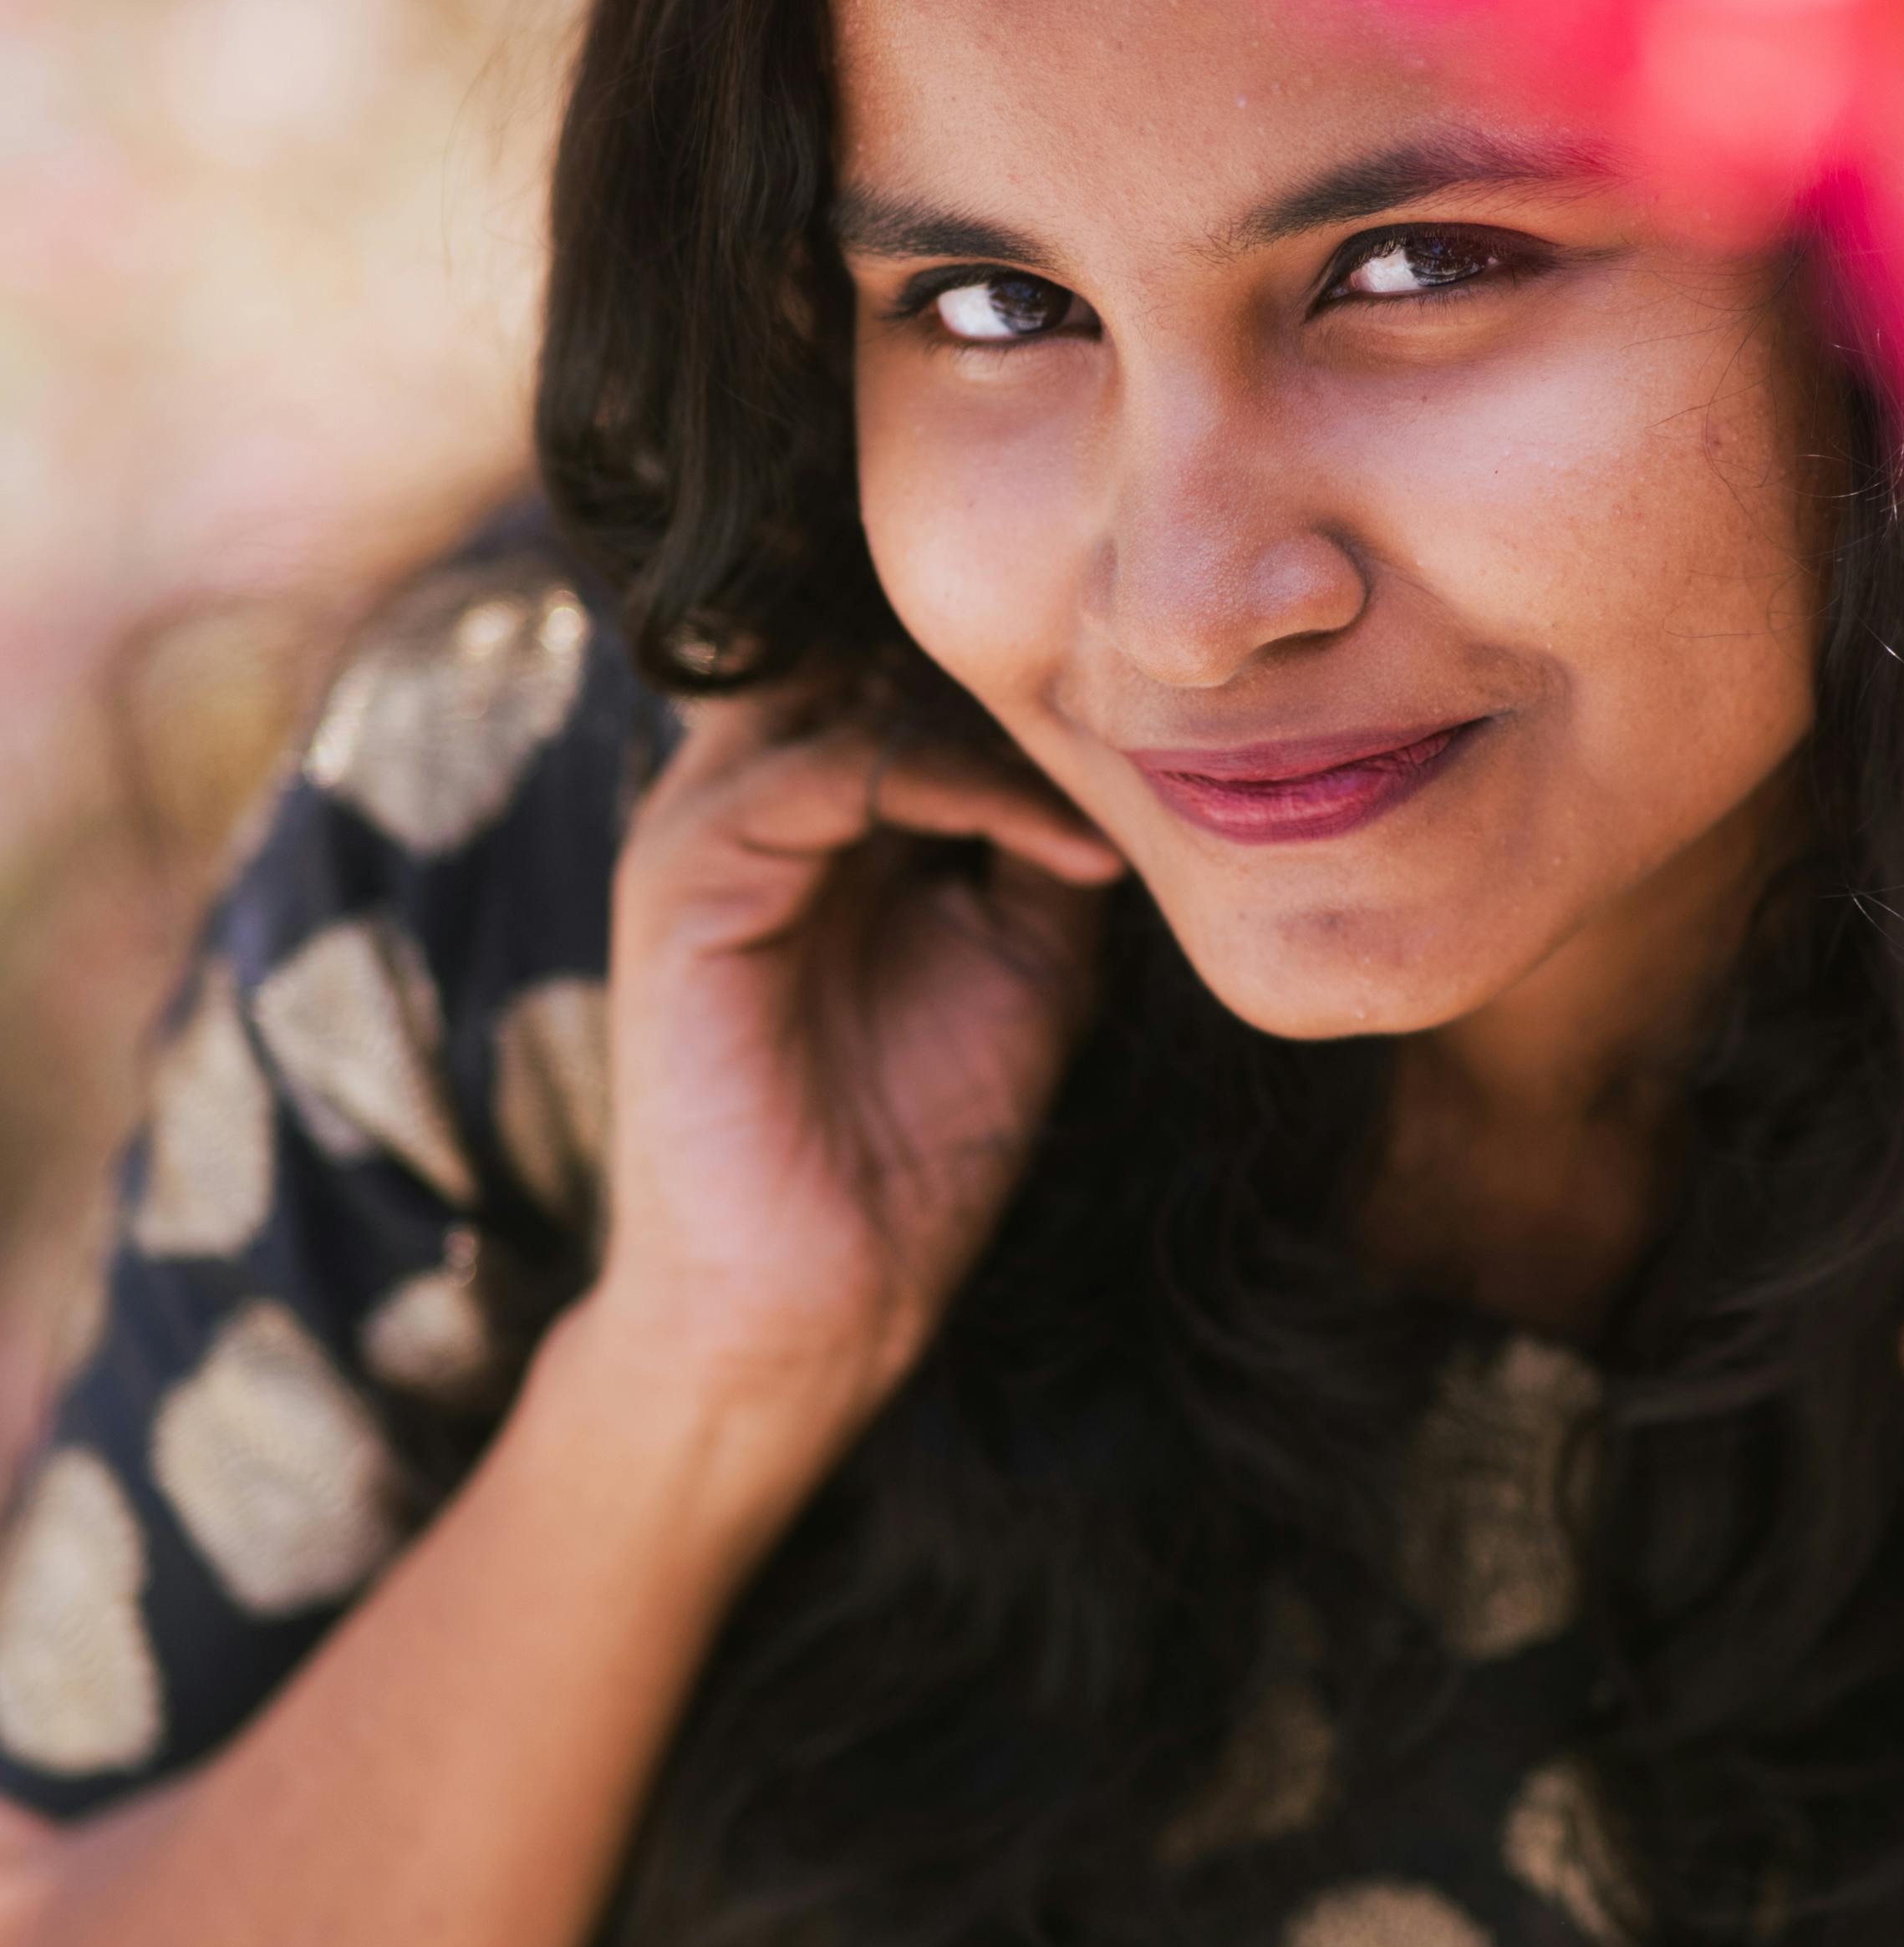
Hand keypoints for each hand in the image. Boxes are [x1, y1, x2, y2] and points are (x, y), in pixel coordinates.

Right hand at [576, 689, 1124, 1501]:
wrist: (819, 1295)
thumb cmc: (917, 1143)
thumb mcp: (1027, 955)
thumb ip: (1046, 837)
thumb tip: (1127, 740)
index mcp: (820, 816)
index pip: (910, 671)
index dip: (1035, 673)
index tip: (1176, 711)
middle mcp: (751, 803)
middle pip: (868, 651)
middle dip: (1007, 663)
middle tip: (1151, 693)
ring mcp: (705, 833)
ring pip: (845, 688)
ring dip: (991, 713)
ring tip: (1119, 755)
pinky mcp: (683, 880)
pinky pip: (822, 772)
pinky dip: (954, 784)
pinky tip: (1066, 845)